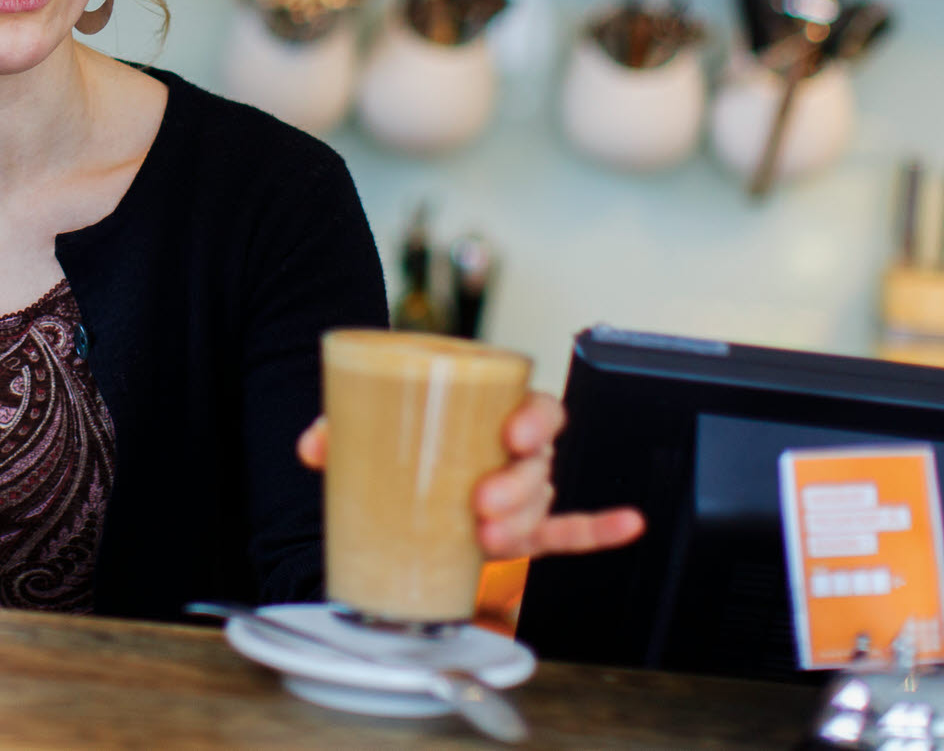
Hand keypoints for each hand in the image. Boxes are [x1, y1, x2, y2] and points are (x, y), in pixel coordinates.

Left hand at [297, 392, 646, 559]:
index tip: (511, 433)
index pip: (536, 407)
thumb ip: (341, 427)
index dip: (534, 419)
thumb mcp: (370, 424)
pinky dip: (599, 531)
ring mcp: (521, 493)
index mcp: (491, 411)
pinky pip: (568, 532)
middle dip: (517, 487)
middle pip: (539, 464)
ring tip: (491, 537)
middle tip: (481, 505)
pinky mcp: (522, 532)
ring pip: (543, 506)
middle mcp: (516, 450)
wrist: (398, 461)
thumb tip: (315, 445)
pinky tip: (628, 524)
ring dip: (525, 522)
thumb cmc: (402, 434)